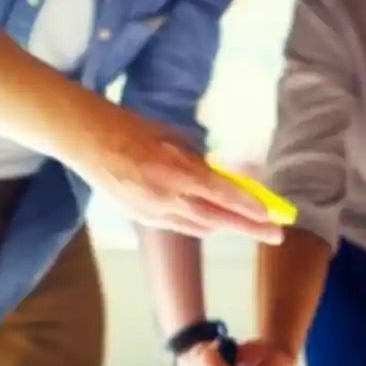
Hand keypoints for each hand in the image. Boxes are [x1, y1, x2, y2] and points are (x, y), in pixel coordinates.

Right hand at [66, 104, 281, 243]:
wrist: (89, 142)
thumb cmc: (135, 131)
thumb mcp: (176, 139)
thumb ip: (203, 162)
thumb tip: (230, 176)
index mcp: (178, 173)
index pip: (224, 196)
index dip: (251, 208)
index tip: (272, 216)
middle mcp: (168, 199)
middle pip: (219, 220)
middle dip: (250, 228)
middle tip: (276, 235)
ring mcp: (154, 213)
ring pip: (201, 227)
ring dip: (227, 227)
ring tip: (252, 227)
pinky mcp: (142, 219)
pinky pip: (181, 226)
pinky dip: (202, 224)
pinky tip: (215, 222)